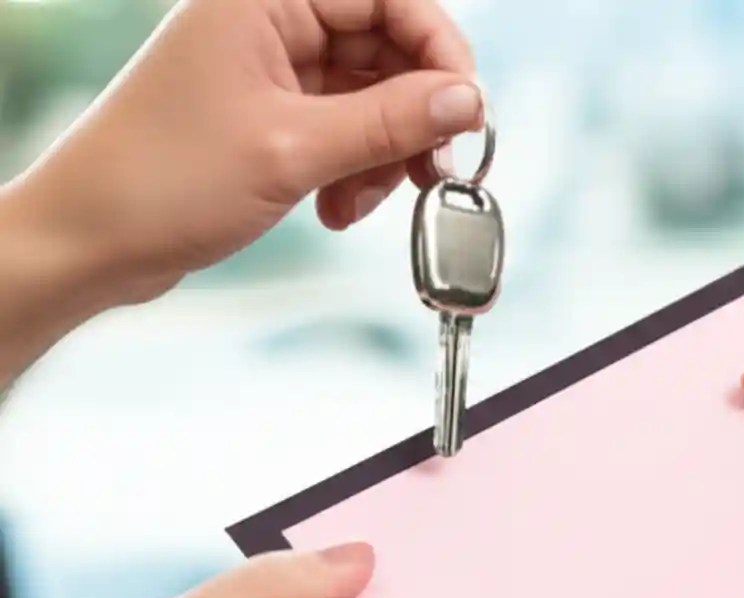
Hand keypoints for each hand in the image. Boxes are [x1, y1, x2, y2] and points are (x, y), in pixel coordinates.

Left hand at [12, 0, 478, 300]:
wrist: (88, 244)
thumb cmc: (160, 182)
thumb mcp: (292, 151)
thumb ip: (390, 121)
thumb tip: (469, 101)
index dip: (439, 48)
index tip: (466, 110)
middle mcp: (270, 23)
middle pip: (387, 48)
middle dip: (415, 115)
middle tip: (433, 170)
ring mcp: (272, 70)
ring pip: (374, 96)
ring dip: (385, 154)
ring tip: (361, 202)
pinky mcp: (273, 115)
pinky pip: (346, 129)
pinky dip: (358, 170)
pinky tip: (339, 208)